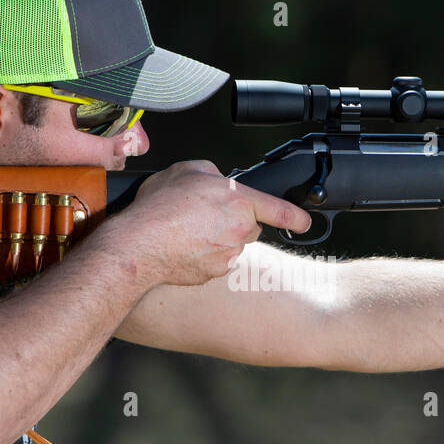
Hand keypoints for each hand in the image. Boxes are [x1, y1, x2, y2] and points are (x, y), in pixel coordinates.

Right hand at [119, 160, 311, 286]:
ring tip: (186, 230)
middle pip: (249, 226)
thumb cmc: (160, 208)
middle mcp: (240, 232)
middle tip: (204, 214)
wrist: (139, 245)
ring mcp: (228, 256)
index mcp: (239, 202)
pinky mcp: (213, 274)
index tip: (304, 222)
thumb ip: (213, 174)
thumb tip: (217, 181)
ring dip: (216, 238)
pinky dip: (203, 255)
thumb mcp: (187, 170)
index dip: (296, 217)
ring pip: (231, 244)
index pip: (280, 211)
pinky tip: (182, 246)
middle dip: (234, 221)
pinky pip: (215, 261)